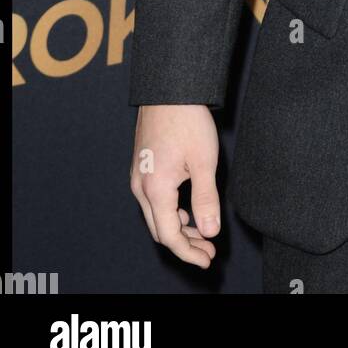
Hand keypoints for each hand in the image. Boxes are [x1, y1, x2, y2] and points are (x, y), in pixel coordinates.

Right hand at [130, 104, 220, 267]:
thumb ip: (206, 199)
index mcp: (155, 189)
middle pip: (160, 230)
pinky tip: (187, 211)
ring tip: (202, 234)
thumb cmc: (187, 120)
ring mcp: (139, 177)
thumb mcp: (204, 161)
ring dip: (178, 228)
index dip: (188, 252)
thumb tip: (209, 232)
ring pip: (155, 216)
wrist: (169, 89)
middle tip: (208, 250)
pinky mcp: (142, 167)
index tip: (207, 259)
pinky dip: (170, 212)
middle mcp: (140, 187)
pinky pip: (152, 201)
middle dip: (184, 244)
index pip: (170, 235)